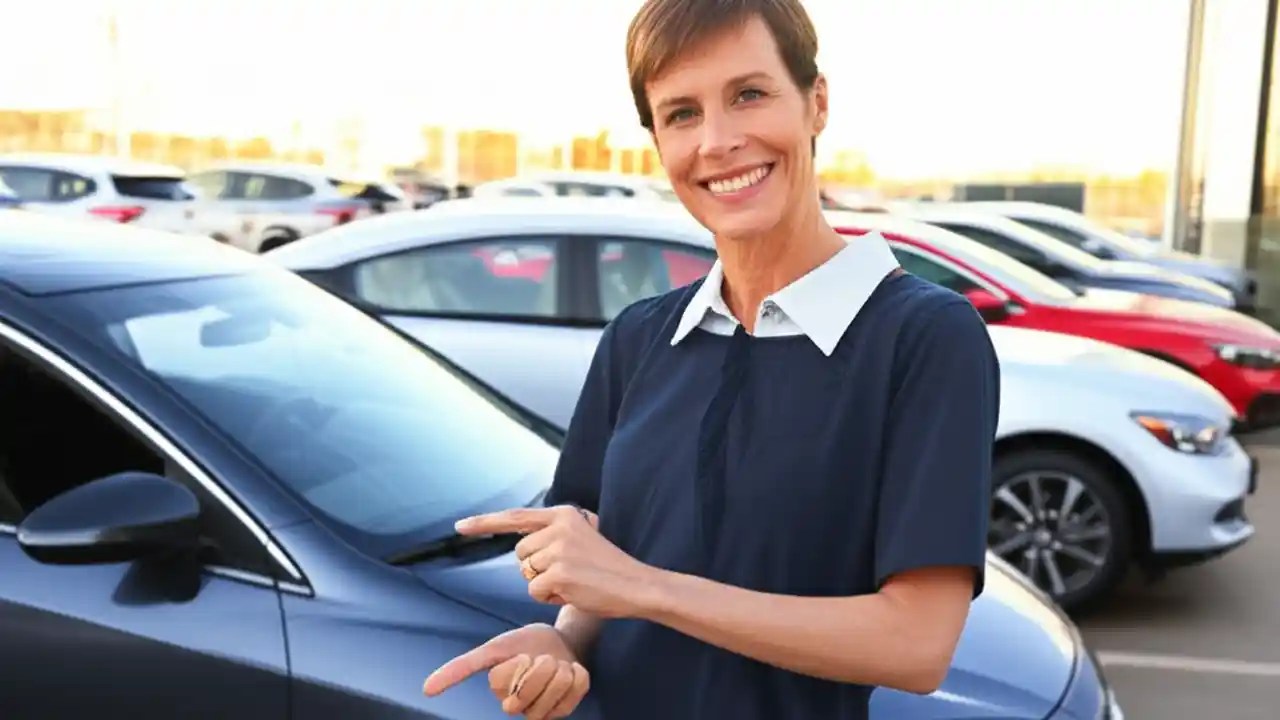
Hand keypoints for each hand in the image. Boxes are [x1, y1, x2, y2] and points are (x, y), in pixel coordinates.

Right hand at [423, 623, 588, 718]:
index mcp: (499, 693)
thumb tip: (425, 689)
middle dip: (541, 666)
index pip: (505, 682)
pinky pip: (576, 691)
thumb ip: (462, 667)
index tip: (522, 654)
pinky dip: (578, 675)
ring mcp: (542, 711)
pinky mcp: (564, 709)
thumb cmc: (525, 644)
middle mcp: (517, 707)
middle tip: (544, 658)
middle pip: (530, 691)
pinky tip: (571, 670)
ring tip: (557, 664)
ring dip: (561, 670)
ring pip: (555, 691)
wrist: (559, 642)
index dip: (518, 664)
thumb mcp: (494, 650)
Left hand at [455, 505, 658, 618]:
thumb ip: (554, 534)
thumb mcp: (582, 537)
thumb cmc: (608, 567)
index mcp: (564, 514)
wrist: (637, 585)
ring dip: (544, 585)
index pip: (516, 517)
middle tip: (569, 572)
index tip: (460, 526)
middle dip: (536, 569)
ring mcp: (558, 550)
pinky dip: (551, 599)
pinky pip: (535, 592)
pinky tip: (574, 593)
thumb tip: (524, 546)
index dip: (485, 523)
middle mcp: (558, 527)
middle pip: (520, 554)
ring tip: (574, 582)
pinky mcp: (558, 574)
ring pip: (526, 574)